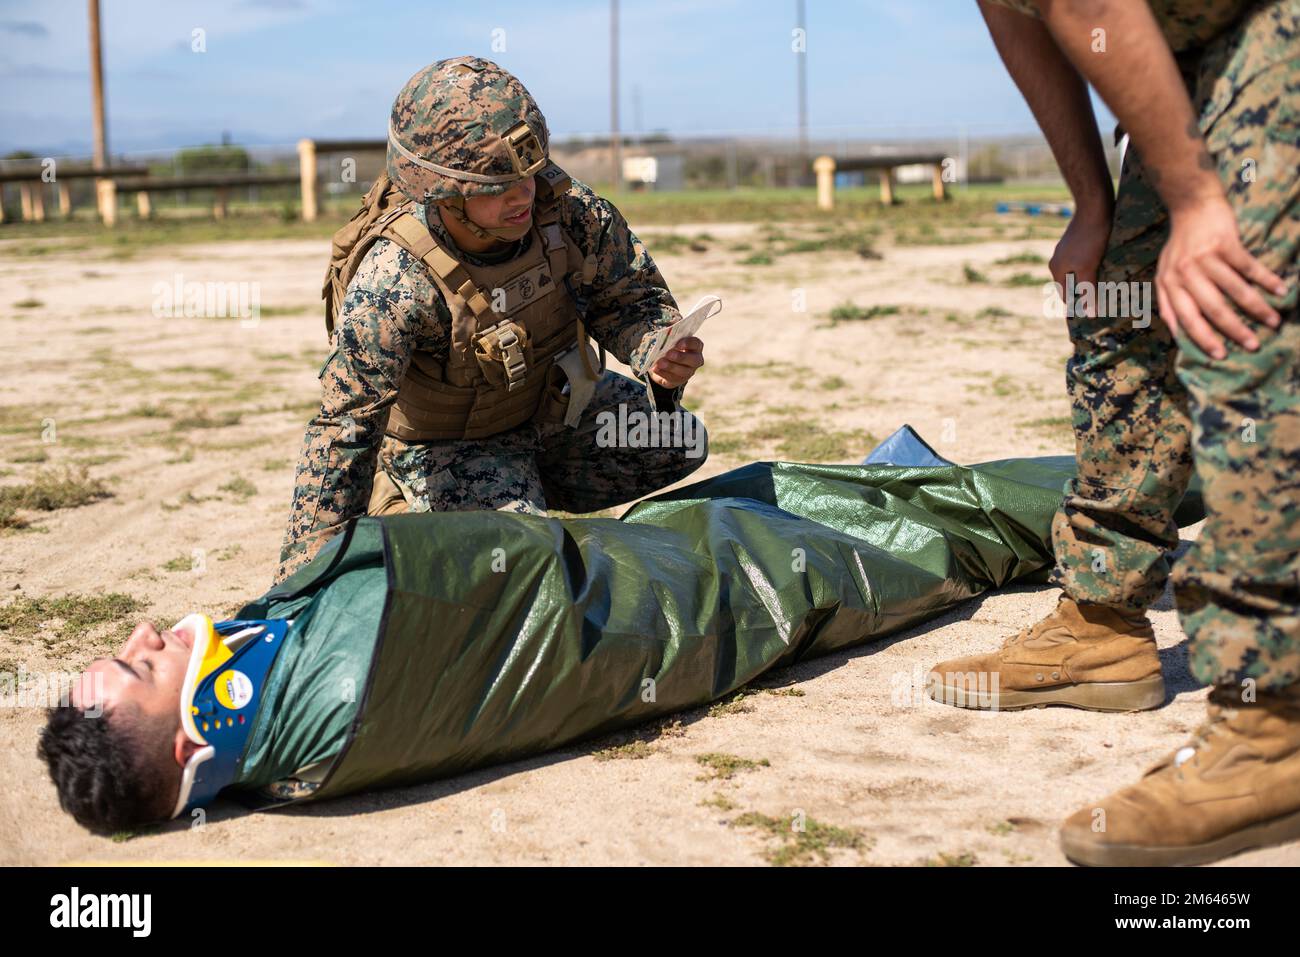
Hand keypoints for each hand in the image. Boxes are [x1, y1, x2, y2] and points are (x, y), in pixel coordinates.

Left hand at [649, 336, 703, 388]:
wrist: (667, 363)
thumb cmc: (671, 347)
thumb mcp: (672, 342)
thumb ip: (670, 341)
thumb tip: (663, 342)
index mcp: (696, 347)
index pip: (696, 343)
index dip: (688, 343)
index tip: (678, 344)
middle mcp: (696, 359)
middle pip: (693, 359)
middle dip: (680, 357)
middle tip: (669, 354)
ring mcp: (689, 371)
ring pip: (683, 371)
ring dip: (670, 366)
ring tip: (660, 362)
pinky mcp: (680, 380)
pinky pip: (673, 378)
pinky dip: (663, 373)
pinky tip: (656, 368)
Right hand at [1050, 204, 1111, 316]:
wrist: (1093, 206)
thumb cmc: (1091, 239)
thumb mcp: (1089, 268)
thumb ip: (1088, 291)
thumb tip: (1089, 314)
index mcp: (1056, 270)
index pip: (1065, 296)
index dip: (1078, 305)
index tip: (1093, 314)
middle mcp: (1057, 260)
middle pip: (1071, 283)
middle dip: (1085, 292)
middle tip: (1104, 300)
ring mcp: (1066, 249)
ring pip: (1077, 270)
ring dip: (1090, 278)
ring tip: (1107, 284)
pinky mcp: (1076, 239)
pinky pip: (1082, 259)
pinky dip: (1092, 265)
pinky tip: (1105, 264)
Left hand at [1156, 196, 1286, 358]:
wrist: (1191, 206)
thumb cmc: (1180, 246)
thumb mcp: (1164, 274)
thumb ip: (1167, 302)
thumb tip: (1175, 332)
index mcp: (1169, 284)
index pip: (1187, 318)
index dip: (1203, 338)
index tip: (1221, 355)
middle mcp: (1185, 273)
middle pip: (1213, 308)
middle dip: (1235, 329)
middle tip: (1253, 345)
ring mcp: (1205, 257)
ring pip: (1234, 289)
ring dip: (1257, 308)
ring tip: (1273, 321)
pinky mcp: (1225, 242)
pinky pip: (1248, 266)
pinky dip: (1266, 279)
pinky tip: (1281, 290)